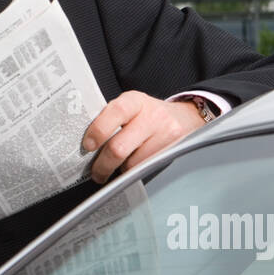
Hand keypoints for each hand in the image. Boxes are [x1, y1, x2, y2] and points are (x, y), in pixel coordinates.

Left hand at [81, 92, 206, 183]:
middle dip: (103, 165)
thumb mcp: (131, 108)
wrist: (186, 118)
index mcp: (135, 101)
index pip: (115, 111)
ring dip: (121, 169)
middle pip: (119, 147)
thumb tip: (87, 144)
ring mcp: (165, 133)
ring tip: (118, 167)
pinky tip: (134, 165)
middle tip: (96, 173)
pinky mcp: (173, 150)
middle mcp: (151, 115)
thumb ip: (111, 120)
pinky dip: (136, 171)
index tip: (88, 146)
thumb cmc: (148, 115)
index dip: (98, 130)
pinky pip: (146, 168)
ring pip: (132, 163)